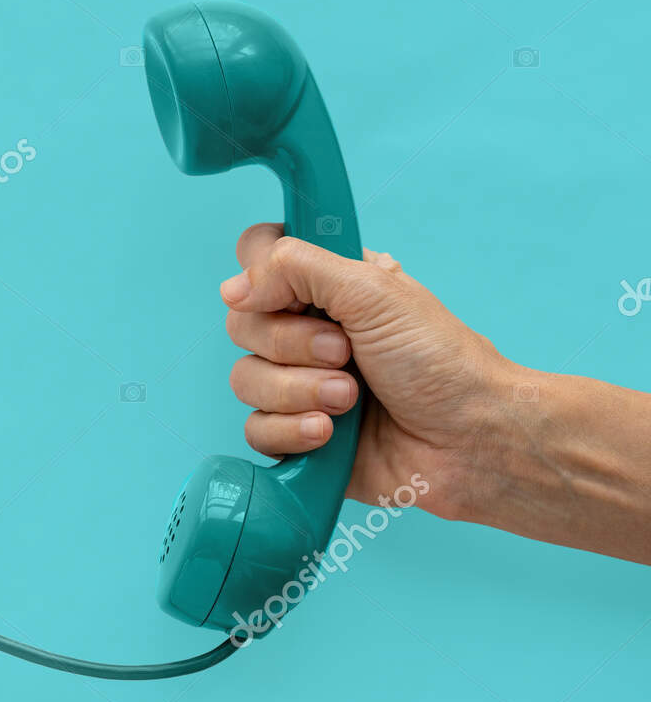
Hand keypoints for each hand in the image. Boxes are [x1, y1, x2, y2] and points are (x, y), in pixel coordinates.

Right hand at [219, 223, 509, 519]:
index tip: (290, 297)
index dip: (260, 277)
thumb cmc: (442, 362)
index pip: (256, 259)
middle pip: (242, 325)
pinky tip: (331, 435)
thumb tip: (230, 288)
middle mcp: (306, 331)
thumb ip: (296, 268)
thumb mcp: (373, 291)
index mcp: (326, 287)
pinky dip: (292, 431)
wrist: (472, 442)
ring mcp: (298, 385)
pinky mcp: (297, 434)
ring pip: (245, 379)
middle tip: (346, 354)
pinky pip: (255, 429)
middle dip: (292, 346)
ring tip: (350, 401)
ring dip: (298, 392)